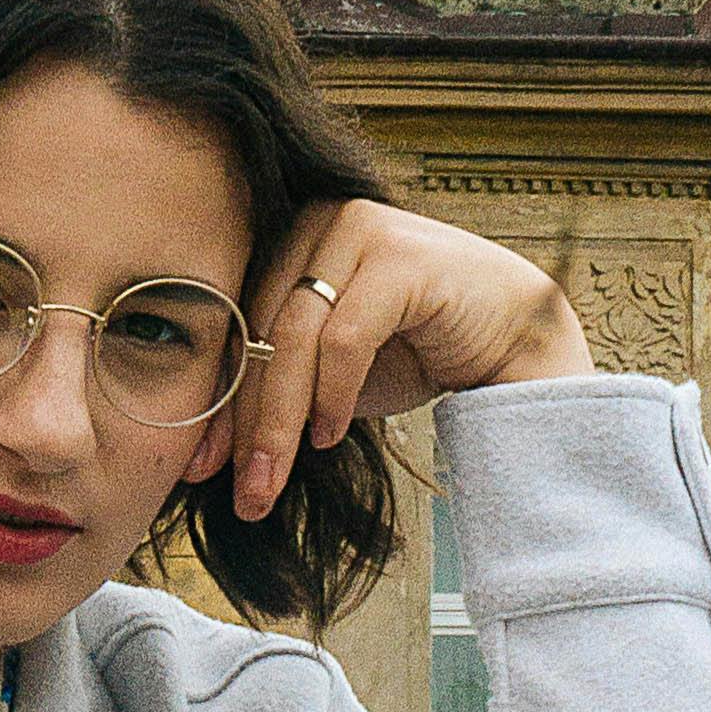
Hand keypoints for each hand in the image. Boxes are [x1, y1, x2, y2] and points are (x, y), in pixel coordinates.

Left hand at [221, 203, 590, 521]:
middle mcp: (320, 220)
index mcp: (291, 237)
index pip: (237, 323)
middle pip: (259, 331)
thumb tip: (209, 445)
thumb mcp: (329, 374)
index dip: (218, 399)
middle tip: (241, 491)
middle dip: (247, 422)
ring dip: (280, 421)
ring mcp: (361, 229)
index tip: (200, 468)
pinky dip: (333, 394)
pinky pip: (345, 337)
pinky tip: (330, 435)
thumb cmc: (416, 352)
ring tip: (273, 480)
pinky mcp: (400, 255)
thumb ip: (277, 384)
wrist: (510, 340)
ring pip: (295, 337)